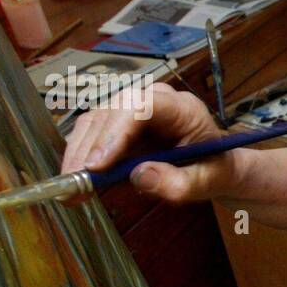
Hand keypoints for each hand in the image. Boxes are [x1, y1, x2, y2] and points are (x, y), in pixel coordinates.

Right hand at [60, 81, 240, 202]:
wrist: (215, 165)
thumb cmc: (214, 169)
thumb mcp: (209, 182)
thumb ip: (181, 182)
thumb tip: (141, 176)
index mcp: (183, 108)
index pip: (142, 106)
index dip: (116, 131)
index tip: (99, 164)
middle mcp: (155, 99)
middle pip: (112, 111)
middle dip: (91, 148)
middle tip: (77, 183)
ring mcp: (134, 107)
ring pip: (96, 120)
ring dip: (79, 153)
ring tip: (71, 188)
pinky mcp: (119, 121)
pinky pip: (93, 131)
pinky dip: (80, 154)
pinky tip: (77, 179)